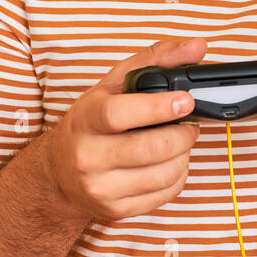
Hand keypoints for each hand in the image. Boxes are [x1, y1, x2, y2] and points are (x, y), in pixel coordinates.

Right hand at [48, 37, 205, 220]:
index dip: (158, 107)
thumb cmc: (91, 121)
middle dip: (183, 133)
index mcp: (85, 119)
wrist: (58, 173)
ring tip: (179, 141)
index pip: (120, 114)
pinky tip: (170, 162)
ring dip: (184, 154)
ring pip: (164, 173)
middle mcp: (87, 157)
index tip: (186, 100)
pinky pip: (164, 194)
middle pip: (151, 148)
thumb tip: (198, 46)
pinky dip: (178, 176)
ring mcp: (100, 188)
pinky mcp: (115, 210)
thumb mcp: (114, 84)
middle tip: (189, 122)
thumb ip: (156, 60)